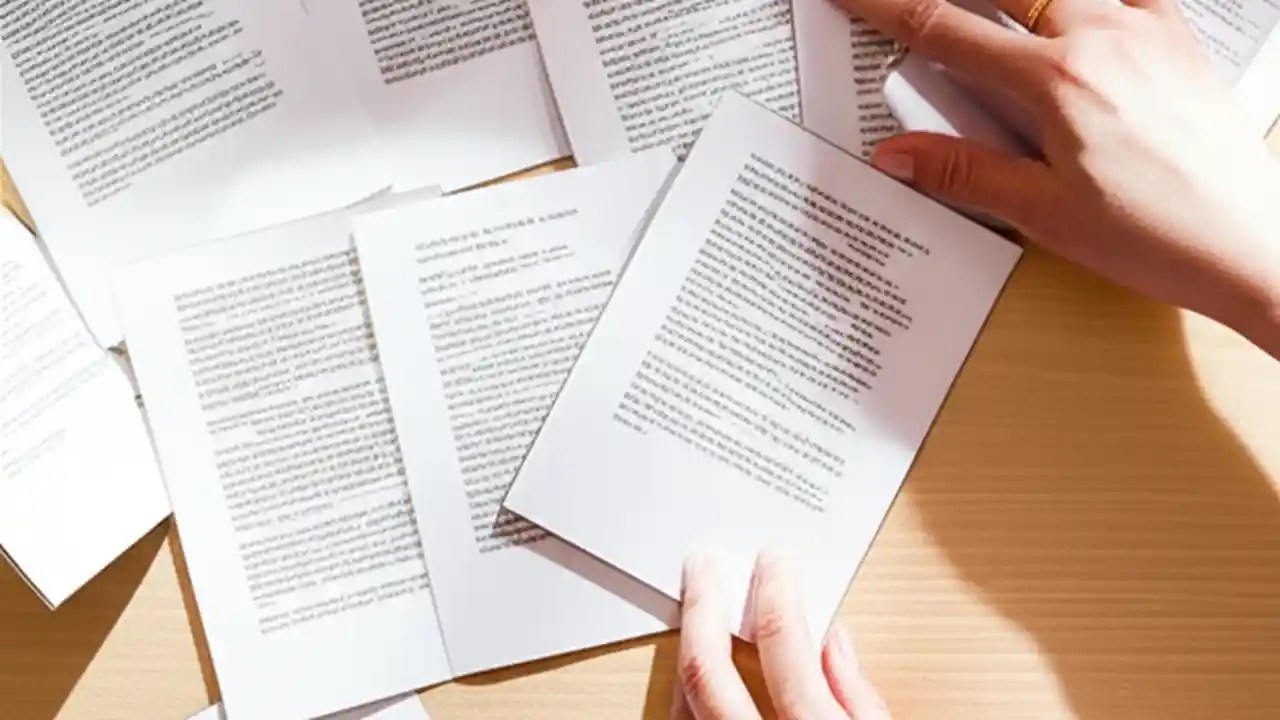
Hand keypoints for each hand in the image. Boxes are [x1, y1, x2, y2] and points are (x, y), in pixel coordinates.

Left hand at [672, 551, 891, 718]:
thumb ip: (858, 698)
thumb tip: (833, 639)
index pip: (783, 648)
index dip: (776, 594)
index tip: (773, 559)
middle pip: (707, 671)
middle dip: (701, 608)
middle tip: (702, 565)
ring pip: (681, 703)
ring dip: (687, 649)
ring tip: (694, 609)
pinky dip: (684, 694)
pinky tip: (692, 673)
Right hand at [837, 0, 1279, 356]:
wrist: (1255, 244)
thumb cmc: (1159, 236)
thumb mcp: (1046, 214)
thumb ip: (965, 173)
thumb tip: (898, 154)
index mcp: (1057, 82)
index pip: (946, 31)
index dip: (887, 7)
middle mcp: (1103, 38)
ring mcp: (1147, 30)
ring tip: (993, 12)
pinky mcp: (1178, 39)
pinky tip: (1073, 14)